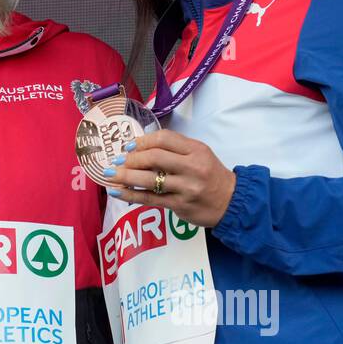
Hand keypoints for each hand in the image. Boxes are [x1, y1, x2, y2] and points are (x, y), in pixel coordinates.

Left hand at [104, 129, 236, 227]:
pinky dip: (131, 195)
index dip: (142, 141)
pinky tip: (117, 192)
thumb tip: (139, 147)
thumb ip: (175, 149)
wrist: (232, 202)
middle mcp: (192, 167)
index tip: (128, 146)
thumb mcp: (199, 154)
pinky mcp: (180, 205)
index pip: (164, 139)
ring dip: (125, 177)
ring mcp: (186, 187)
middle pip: (155, 157)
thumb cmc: (211, 175)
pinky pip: (150, 199)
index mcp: (196, 150)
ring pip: (150, 179)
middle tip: (117, 161)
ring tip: (110, 175)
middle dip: (131, 158)